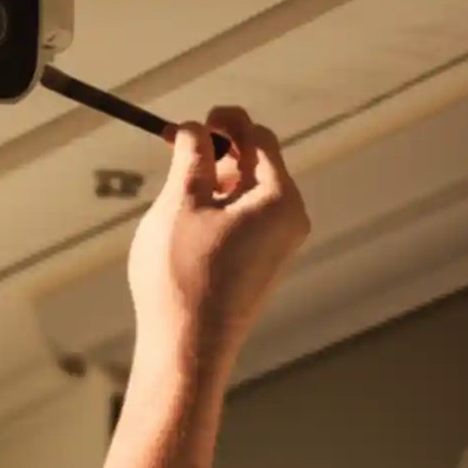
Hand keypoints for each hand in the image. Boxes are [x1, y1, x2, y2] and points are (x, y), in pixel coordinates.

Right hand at [128, 107, 310, 368]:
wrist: (186, 347)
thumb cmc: (182, 276)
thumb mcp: (181, 203)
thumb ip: (191, 157)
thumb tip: (195, 129)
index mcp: (279, 199)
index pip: (259, 139)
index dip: (226, 122)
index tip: (194, 120)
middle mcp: (289, 222)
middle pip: (257, 166)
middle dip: (218, 153)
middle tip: (179, 151)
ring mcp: (278, 248)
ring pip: (248, 196)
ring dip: (214, 184)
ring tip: (177, 194)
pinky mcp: (261, 268)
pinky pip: (245, 223)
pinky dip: (218, 211)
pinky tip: (188, 226)